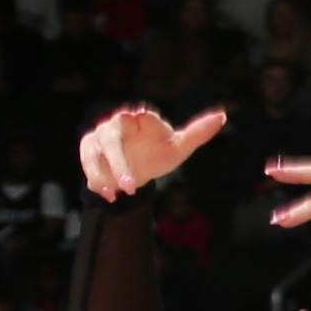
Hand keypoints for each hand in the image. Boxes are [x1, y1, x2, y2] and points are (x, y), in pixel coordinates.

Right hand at [79, 106, 226, 200]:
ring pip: (99, 150)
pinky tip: (109, 195)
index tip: (141, 118)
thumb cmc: (159, 153)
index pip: (143, 115)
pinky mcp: (89, 148)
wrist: (137, 169)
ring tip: (121, 191)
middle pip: (114, 135)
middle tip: (131, 183)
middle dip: (120, 161)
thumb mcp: (179, 148)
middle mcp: (119, 123)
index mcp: (143, 119)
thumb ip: (198, 133)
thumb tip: (221, 115)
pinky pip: (89, 162)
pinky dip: (97, 179)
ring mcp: (102, 135)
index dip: (143, 118)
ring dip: (107, 172)